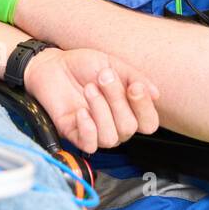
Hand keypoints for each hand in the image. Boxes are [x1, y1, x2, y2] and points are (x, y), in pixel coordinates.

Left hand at [23, 48, 160, 153]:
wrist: (53, 65)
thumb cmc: (84, 66)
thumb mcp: (113, 64)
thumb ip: (134, 77)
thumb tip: (155, 93)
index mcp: (129, 109)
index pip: (149, 123)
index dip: (144, 108)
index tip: (134, 87)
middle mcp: (115, 124)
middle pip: (129, 127)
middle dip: (117, 100)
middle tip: (103, 77)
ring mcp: (96, 132)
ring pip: (111, 138)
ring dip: (100, 110)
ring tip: (89, 88)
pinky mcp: (76, 135)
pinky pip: (90, 145)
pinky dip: (87, 128)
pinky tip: (80, 110)